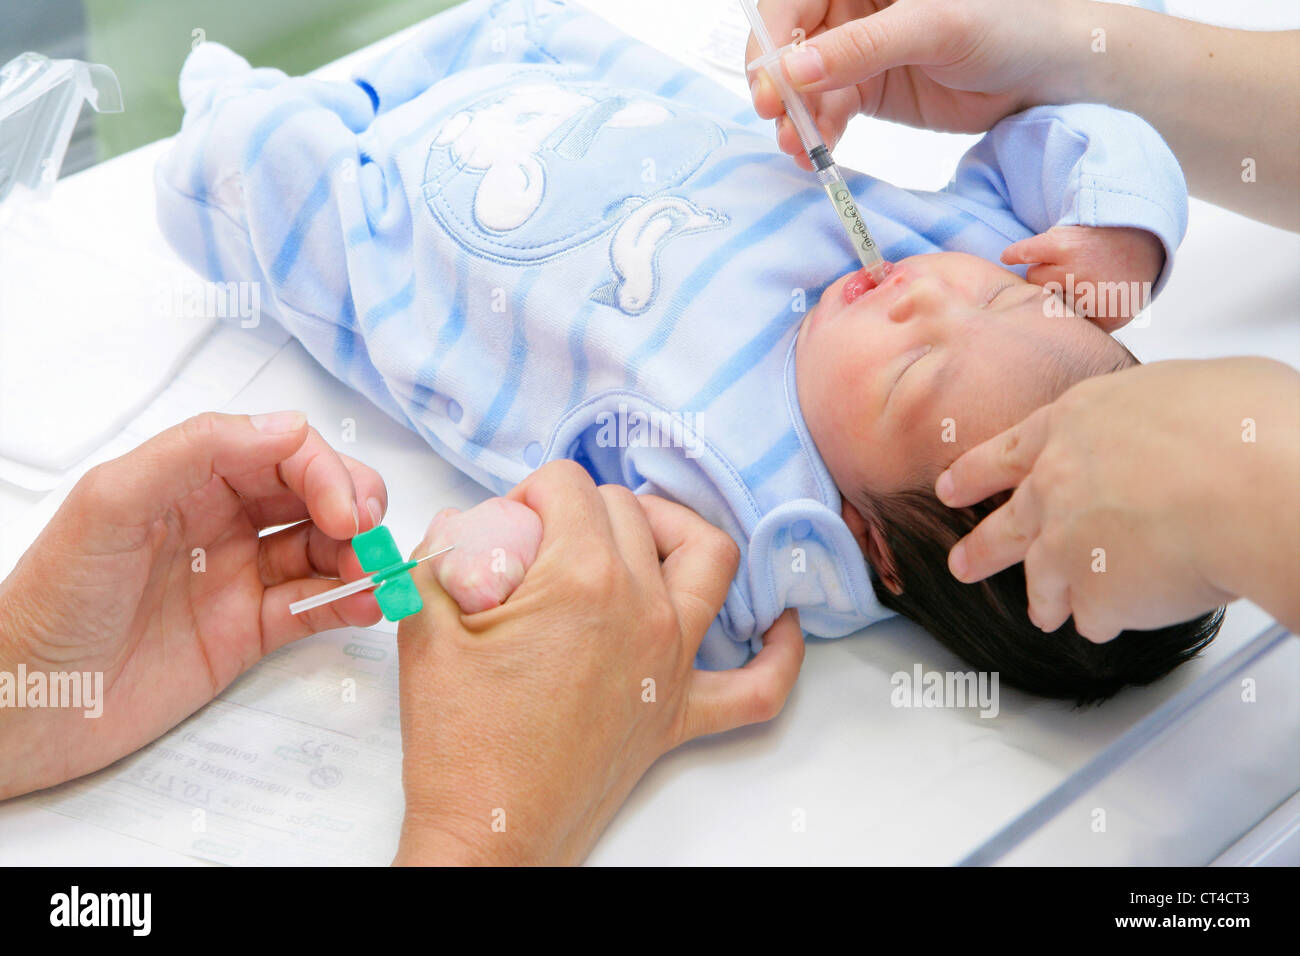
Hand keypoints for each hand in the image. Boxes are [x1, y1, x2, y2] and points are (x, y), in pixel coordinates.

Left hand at [0, 412, 387, 797]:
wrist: (26, 706)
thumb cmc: (50, 601)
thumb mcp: (110, 504)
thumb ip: (195, 452)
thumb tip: (288, 429)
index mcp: (187, 479)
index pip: (279, 452)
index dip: (324, 472)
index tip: (344, 510)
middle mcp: (219, 520)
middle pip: (313, 493)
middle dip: (354, 504)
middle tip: (368, 534)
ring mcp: (237, 577)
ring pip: (323, 548)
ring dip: (358, 554)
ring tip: (371, 575)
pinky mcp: (248, 633)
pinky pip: (314, 607)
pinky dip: (348, 602)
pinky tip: (364, 605)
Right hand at [394, 461, 804, 864]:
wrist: (487, 831)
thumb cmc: (458, 740)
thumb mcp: (426, 625)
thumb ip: (443, 554)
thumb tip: (466, 525)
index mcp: (581, 580)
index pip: (569, 486)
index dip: (530, 494)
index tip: (509, 525)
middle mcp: (642, 610)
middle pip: (631, 511)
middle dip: (584, 508)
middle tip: (545, 539)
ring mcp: (672, 663)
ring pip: (711, 561)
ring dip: (678, 533)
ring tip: (641, 536)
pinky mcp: (681, 714)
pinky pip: (759, 685)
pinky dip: (776, 651)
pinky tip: (772, 625)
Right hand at [746, 0, 1070, 170]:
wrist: (1050, 70)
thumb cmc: (1008, 22)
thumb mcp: (934, 27)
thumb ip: (862, 47)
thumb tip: (794, 72)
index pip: (792, 1)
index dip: (772, 43)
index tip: (770, 88)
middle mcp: (851, 6)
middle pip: (789, 47)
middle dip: (780, 89)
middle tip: (782, 127)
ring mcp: (856, 51)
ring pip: (804, 86)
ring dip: (796, 119)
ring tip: (800, 150)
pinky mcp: (866, 90)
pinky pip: (828, 112)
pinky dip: (818, 135)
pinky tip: (815, 155)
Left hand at [935, 359, 1299, 640]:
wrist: (1252, 484)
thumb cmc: (1241, 428)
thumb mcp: (1187, 386)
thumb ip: (1154, 417)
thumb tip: (1179, 427)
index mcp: (1076, 423)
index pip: (1009, 450)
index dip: (976, 473)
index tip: (952, 487)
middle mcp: (1056, 482)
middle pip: (1007, 523)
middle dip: (981, 549)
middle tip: (963, 564)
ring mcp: (1065, 542)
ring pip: (1042, 580)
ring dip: (1045, 599)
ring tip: (1043, 613)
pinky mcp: (1093, 595)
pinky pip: (1094, 617)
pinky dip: (1108, 620)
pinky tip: (1117, 620)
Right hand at [1002, 226, 1162, 331]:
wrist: (1141, 231)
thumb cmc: (1122, 275)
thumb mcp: (1119, 312)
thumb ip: (1090, 330)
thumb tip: (1050, 341)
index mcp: (1109, 316)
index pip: (1066, 329)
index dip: (1064, 317)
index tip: (1071, 309)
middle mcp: (1091, 294)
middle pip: (1046, 304)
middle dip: (1054, 294)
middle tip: (1069, 284)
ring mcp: (1076, 267)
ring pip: (1034, 279)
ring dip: (1042, 273)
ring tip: (1060, 266)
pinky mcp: (1062, 243)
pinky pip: (1026, 253)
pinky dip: (1015, 255)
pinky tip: (1008, 258)